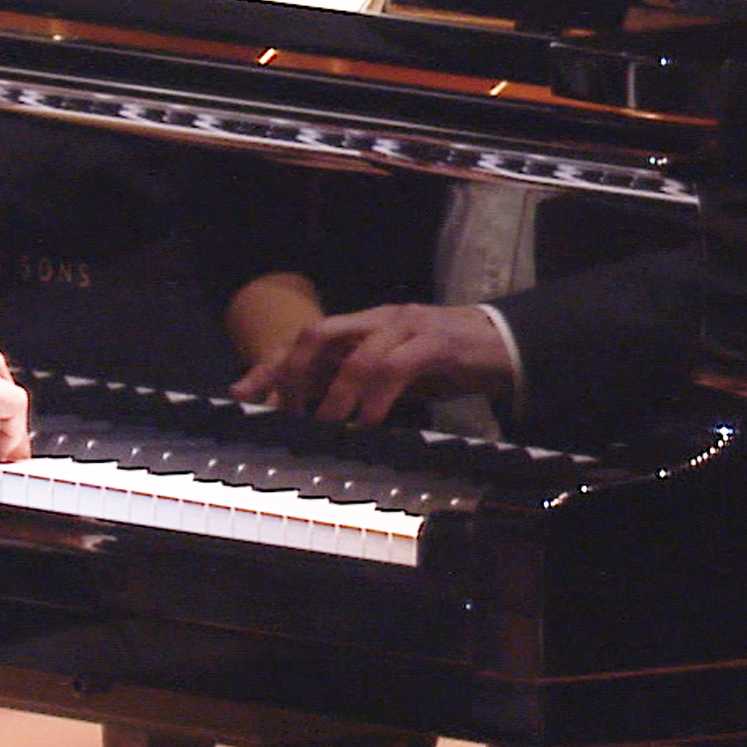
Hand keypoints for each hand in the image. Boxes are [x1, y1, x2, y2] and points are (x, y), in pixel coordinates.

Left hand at [230, 303, 515, 425]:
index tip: (241, 393)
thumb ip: (354, 384)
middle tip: (284, 412)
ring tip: (326, 426)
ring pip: (356, 354)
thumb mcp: (391, 373)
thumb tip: (310, 411)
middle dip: (292, 372)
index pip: (303, 339)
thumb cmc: (444, 362)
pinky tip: (369, 421)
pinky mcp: (436, 343)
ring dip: (335, 395)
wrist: (506, 345)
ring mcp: (406, 327)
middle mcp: (377, 319)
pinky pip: (396, 368)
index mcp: (361, 326)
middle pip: (317, 334)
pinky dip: (377, 398)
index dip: (269, 364)